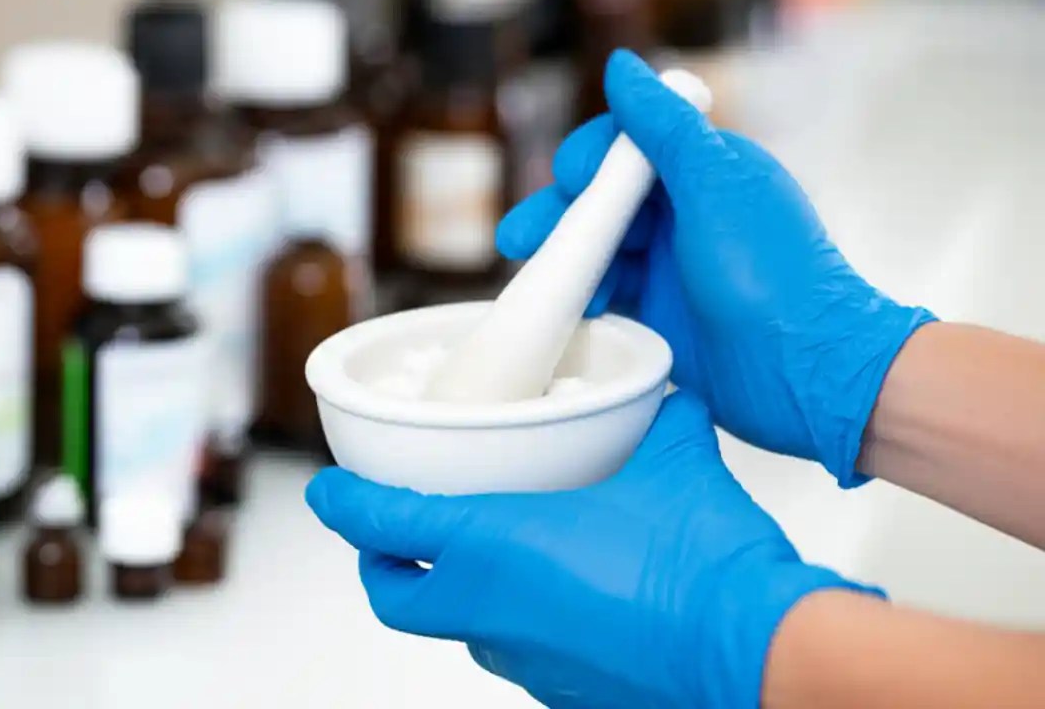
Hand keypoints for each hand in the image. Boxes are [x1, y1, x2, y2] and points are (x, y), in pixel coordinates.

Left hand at [306, 394, 875, 707]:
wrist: (756, 649)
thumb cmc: (702, 565)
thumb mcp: (672, 464)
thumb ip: (657, 424)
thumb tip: (666, 403)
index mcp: (490, 547)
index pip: (378, 522)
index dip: (342, 503)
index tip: (328, 489)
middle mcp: (488, 611)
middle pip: (394, 595)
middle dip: (380, 563)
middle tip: (389, 532)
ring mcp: (522, 659)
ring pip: (454, 626)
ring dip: (451, 591)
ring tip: (480, 554)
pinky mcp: (560, 691)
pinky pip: (512, 650)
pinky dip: (511, 619)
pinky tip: (553, 594)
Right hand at [496, 51, 936, 486]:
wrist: (805, 373)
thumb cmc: (774, 276)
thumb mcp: (714, 186)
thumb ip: (664, 127)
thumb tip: (623, 68)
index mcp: (703, 171)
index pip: (625, 146)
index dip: (588, 161)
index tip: (569, 181)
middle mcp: (684, 216)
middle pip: (598, 201)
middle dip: (557, 217)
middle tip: (522, 240)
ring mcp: (670, 269)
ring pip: (594, 251)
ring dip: (565, 263)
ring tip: (547, 286)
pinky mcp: (658, 318)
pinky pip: (603, 298)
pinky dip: (579, 301)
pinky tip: (570, 313)